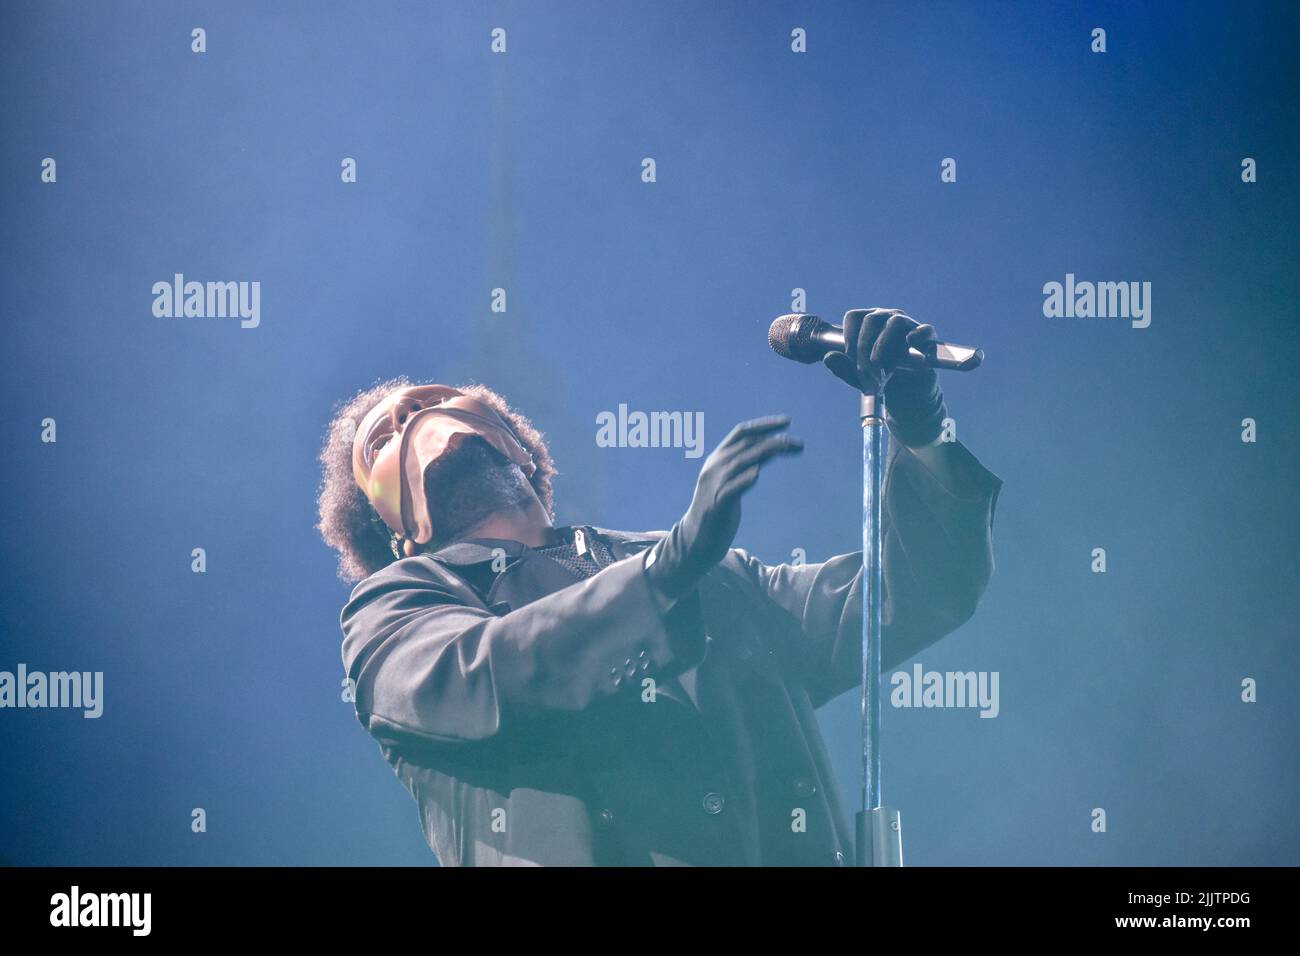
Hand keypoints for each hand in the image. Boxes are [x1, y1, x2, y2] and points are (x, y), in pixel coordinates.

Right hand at [645, 416, 802, 601]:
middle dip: (774, 441)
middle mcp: (715, 467)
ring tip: (787, 449)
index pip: (741, 432)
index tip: (788, 422)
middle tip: (799, 444)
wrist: (696, 538)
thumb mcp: (732, 479)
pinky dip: (743, 479)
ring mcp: (714, 486)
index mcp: (717, 458)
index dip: (764, 424)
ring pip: (741, 462)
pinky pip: (731, 489)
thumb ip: (747, 463)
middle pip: (746, 445)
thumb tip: (773, 449)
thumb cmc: (719, 507)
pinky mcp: (717, 505)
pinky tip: (757, 474)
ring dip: (766, 453)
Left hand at [822, 307, 947, 446]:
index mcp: (869, 323)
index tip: (849, 357)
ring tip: (879, 365)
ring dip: (882, 345)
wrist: (906, 394)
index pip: (854, 317)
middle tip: (863, 369)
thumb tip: (828, 357)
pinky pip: (924, 329)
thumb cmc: (880, 378)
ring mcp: (908, 326)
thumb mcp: (858, 376)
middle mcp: (887, 319)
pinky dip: (917, 334)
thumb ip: (842, 367)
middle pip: (870, 320)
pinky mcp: (927, 338)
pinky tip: (909, 342)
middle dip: (862, 346)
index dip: (849, 336)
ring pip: (893, 322)